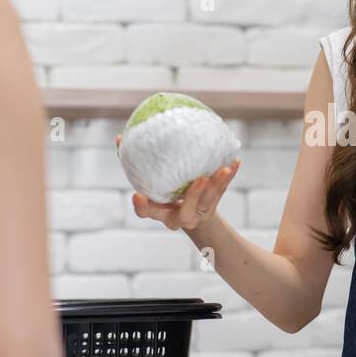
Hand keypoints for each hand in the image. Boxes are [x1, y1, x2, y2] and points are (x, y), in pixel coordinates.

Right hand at [116, 134, 239, 230]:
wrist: (191, 214)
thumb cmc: (164, 195)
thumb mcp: (149, 185)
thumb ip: (135, 165)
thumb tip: (120, 138)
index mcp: (161, 213)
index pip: (149, 212)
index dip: (143, 206)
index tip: (137, 195)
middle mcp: (181, 218)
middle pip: (187, 212)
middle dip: (194, 196)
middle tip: (200, 179)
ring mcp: (199, 213)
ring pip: (210, 201)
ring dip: (218, 184)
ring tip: (224, 168)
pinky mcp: (213, 204)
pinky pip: (223, 190)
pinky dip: (229, 176)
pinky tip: (235, 161)